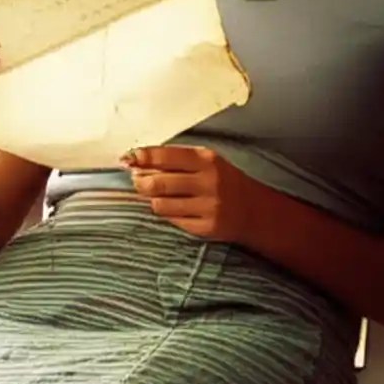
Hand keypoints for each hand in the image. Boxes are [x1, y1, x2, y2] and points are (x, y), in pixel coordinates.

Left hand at [125, 146, 262, 242]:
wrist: (254, 210)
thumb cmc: (223, 181)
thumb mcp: (206, 162)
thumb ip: (176, 159)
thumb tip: (138, 161)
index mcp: (207, 160)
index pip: (166, 156)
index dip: (143, 157)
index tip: (129, 158)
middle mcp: (208, 182)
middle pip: (158, 182)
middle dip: (141, 182)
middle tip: (138, 181)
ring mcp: (207, 207)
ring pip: (160, 204)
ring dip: (152, 199)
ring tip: (157, 195)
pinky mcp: (205, 227)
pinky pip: (172, 220)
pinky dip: (167, 213)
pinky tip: (174, 208)